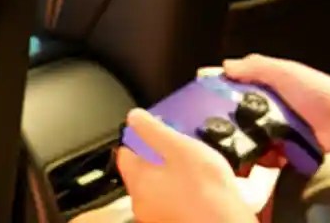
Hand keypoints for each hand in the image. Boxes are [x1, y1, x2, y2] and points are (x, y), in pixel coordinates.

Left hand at [115, 108, 256, 222]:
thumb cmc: (205, 188)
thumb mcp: (179, 147)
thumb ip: (153, 130)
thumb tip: (134, 118)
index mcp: (137, 179)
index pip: (125, 151)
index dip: (140, 137)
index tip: (158, 131)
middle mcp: (139, 201)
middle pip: (140, 170)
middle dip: (157, 156)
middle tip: (181, 148)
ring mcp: (154, 216)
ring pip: (156, 186)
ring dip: (169, 174)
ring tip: (193, 167)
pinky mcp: (169, 222)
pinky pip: (169, 201)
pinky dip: (179, 192)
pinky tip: (198, 188)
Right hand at [221, 55, 329, 154]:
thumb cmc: (316, 90)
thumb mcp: (282, 71)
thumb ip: (254, 66)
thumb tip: (225, 65)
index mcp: (262, 85)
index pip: (230, 89)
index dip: (216, 96)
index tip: (202, 103)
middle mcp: (265, 108)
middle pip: (234, 120)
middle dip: (229, 128)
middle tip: (225, 134)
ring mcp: (273, 130)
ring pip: (246, 141)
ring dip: (248, 146)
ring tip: (256, 145)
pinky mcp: (282, 150)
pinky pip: (263, 158)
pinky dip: (266, 159)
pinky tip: (275, 154)